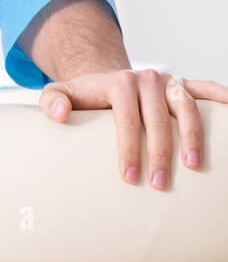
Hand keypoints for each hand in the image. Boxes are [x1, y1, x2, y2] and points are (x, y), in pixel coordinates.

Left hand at [39, 69, 227, 188]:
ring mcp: (168, 82)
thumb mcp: (59, 93)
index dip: (129, 148)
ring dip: (193, 137)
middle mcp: (146, 79)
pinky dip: (222, 97)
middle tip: (158, 182)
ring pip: (185, 108)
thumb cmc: (84, 95)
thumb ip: (51, 100)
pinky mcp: (185, 85)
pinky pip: (207, 89)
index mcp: (118, 82)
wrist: (105, 78)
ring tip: (194, 166)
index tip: (129, 176)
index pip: (126, 118)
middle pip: (157, 118)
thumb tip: (60, 113)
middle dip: (160, 153)